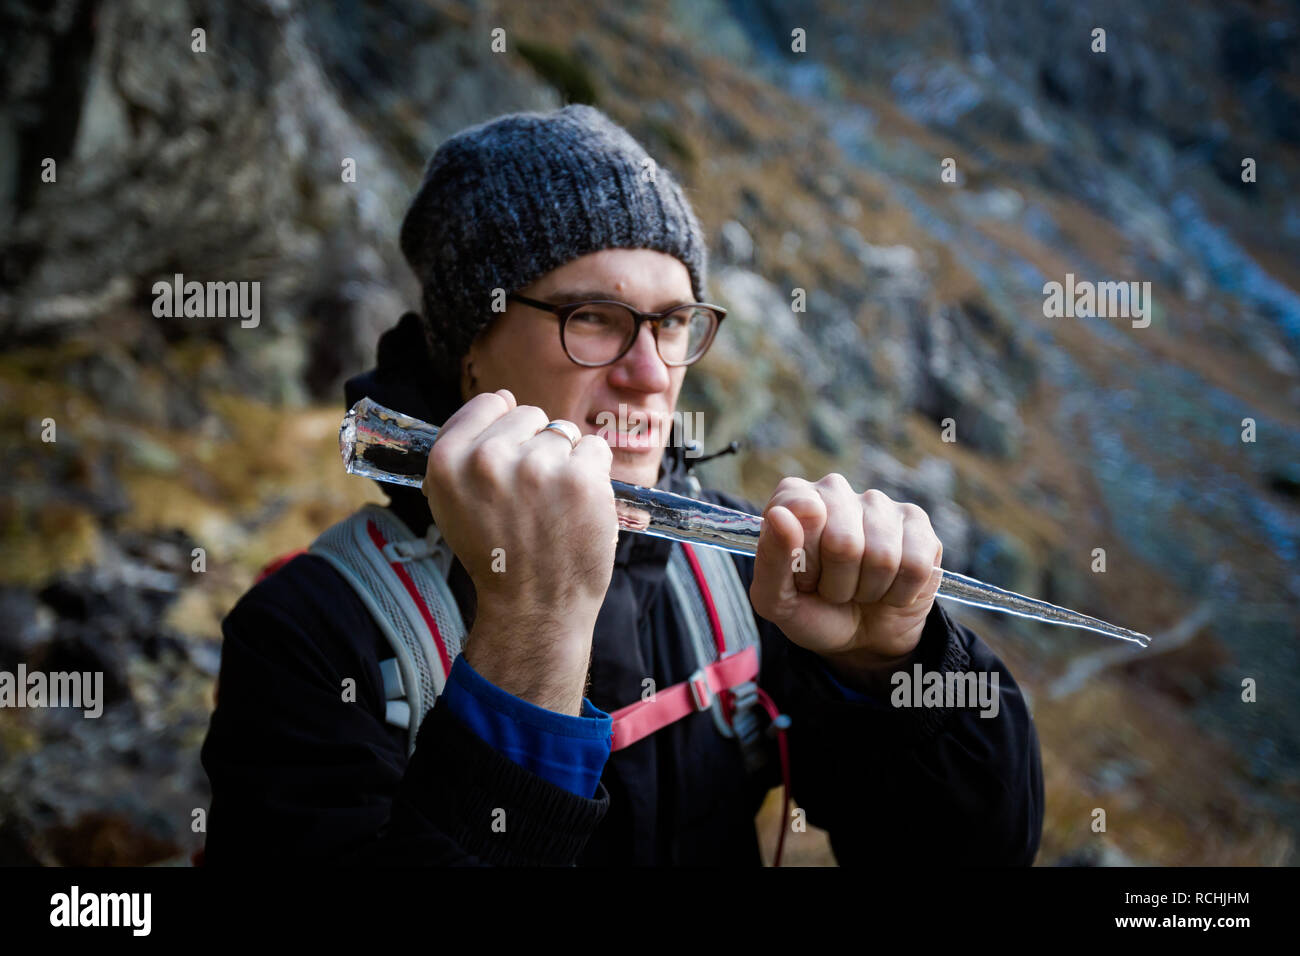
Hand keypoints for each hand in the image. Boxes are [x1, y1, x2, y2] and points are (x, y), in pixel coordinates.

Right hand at [422, 389, 616, 713]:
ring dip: (566, 463)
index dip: (505, 429)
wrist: (535, 608)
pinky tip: (579, 507)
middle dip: (536, 447)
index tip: (509, 461)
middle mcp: (487, 458)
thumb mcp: (452, 504)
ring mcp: (536, 466)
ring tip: (554, 507)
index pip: (489, 403)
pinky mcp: (580, 478)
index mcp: (448, 461)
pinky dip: (595, 475)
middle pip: (530, 415)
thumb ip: (466, 450)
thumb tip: (501, 399)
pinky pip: (595, 449)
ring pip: (564, 433)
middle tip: (532, 498)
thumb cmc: (497, 557)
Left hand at [749, 475, 943, 683]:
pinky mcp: (918, 525)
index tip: (801, 576)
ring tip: (858, 588)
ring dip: (867, 590)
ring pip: (882, 556)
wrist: (861, 636)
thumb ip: (770, 559)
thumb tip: (781, 515)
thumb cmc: (813, 610)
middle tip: (831, 587)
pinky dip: (898, 593)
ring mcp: (880, 504)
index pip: (800, 511)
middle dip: (836, 582)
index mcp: (793, 498)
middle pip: (843, 541)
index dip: (802, 559)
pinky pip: (915, 565)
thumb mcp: (777, 600)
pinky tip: (889, 588)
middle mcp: (835, 490)